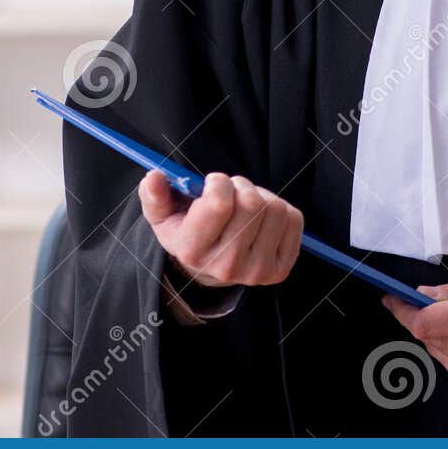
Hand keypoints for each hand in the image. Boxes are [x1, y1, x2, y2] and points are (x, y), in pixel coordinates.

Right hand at [138, 170, 303, 288]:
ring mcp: (256, 271)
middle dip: (241, 185)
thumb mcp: (163, 215)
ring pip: (275, 208)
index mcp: (193, 250)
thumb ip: (154, 195)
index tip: (214, 183)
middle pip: (251, 203)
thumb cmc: (187, 230)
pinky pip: (294, 219)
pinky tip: (262, 218)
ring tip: (245, 205)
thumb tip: (154, 176)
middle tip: (231, 192)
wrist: (210, 266)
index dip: (219, 182)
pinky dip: (281, 209)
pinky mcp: (279, 270)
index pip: (219, 204)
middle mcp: (225, 266)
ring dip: (262, 195)